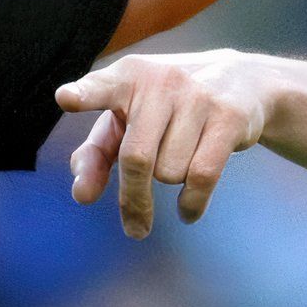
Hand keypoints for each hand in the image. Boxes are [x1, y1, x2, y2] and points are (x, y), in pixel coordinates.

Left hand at [56, 51, 276, 237]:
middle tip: (135, 229)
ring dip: (171, 181)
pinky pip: (201, 177)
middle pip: (136, 159)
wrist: (241, 81)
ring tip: (180, 162)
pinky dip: (192, 203)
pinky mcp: (228, 118)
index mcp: (128, 77)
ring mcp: (197, 98)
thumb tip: (82, 194)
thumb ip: (96, 154)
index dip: (84, 94)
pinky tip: (187, 211)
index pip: (101, 87)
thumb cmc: (166, 107)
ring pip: (170, 172)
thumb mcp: (127, 121)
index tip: (66, 99)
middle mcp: (161, 82)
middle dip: (134, 200)